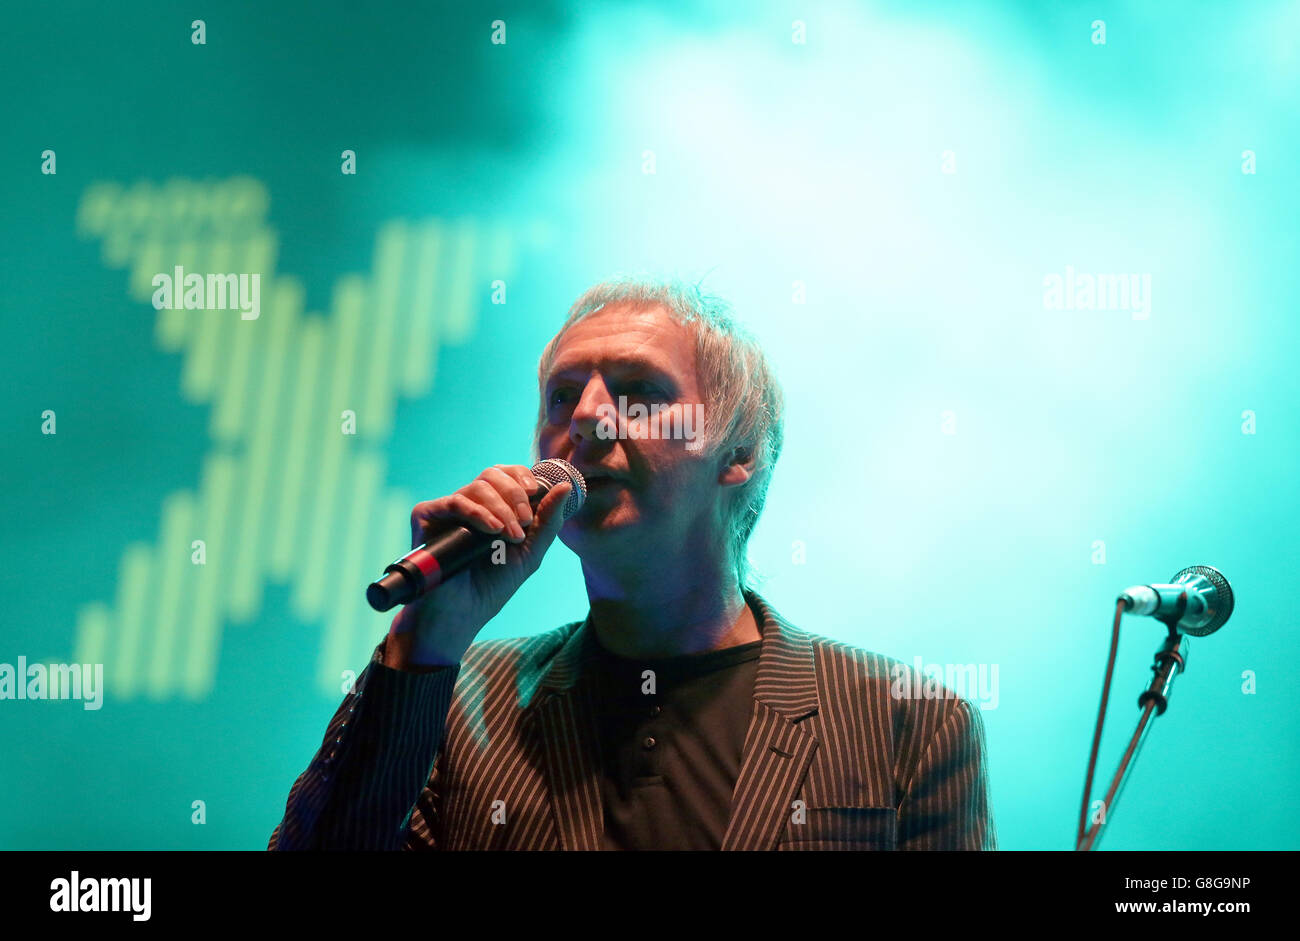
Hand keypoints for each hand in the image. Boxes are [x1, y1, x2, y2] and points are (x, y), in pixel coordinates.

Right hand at [383, 464, 572, 669]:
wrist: (461, 613)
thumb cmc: (491, 586)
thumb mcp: (530, 553)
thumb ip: (548, 521)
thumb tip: (566, 486)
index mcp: (492, 507)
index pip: (506, 474)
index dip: (522, 476)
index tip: (535, 492)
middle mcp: (469, 504)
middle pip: (493, 475)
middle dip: (515, 494)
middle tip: (524, 522)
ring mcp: (447, 509)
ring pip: (477, 487)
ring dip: (501, 509)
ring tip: (510, 536)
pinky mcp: (426, 517)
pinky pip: (454, 502)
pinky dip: (478, 512)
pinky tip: (492, 530)